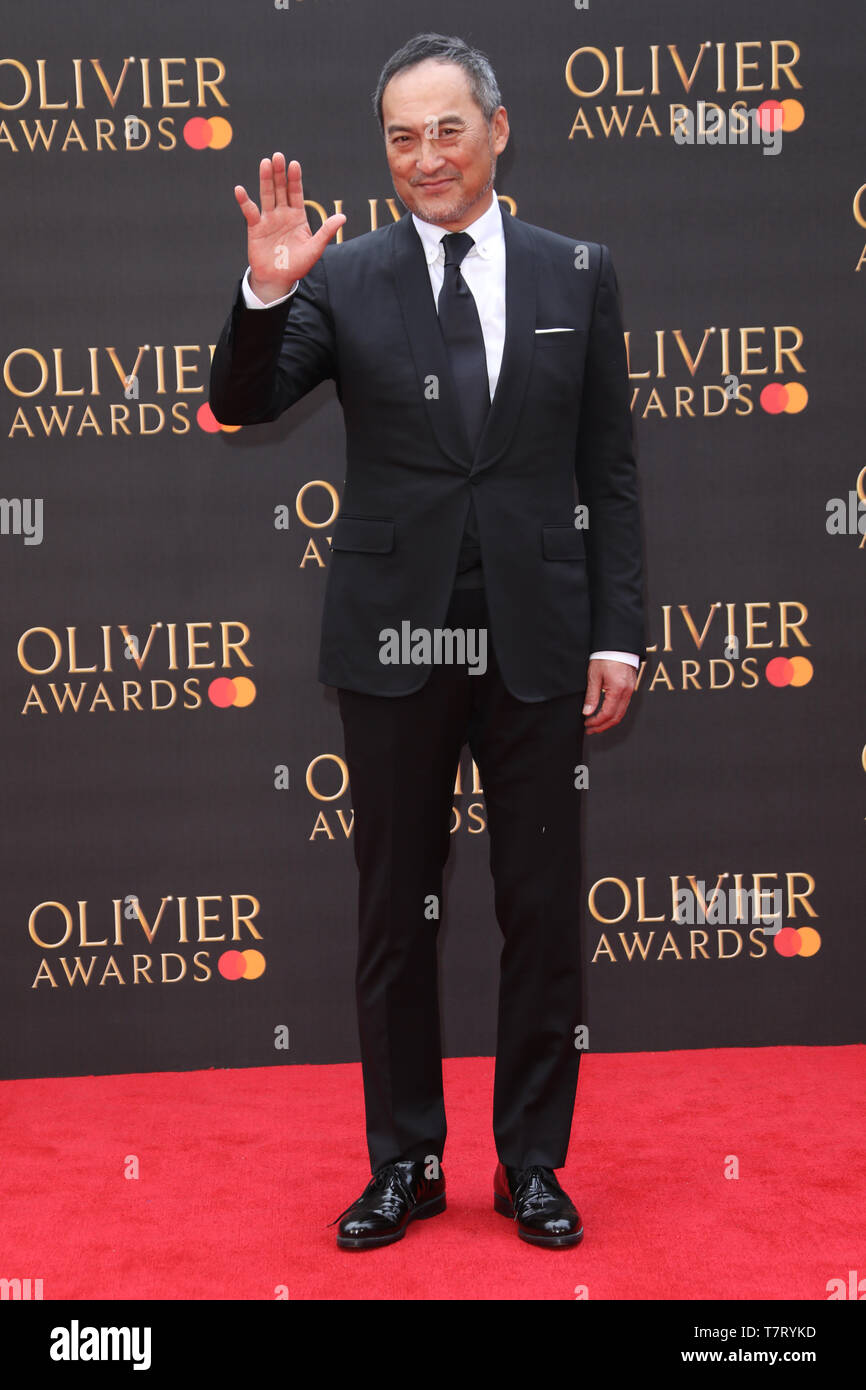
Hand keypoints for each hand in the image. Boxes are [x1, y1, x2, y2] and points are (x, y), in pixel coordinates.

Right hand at [233, 153, 345, 301]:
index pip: (296, 193)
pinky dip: (244, 201)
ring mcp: (268, 219)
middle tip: (278, 156)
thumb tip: (343, 217)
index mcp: (297, 216)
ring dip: (265, 179)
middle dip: (279, 173)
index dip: (295, 179)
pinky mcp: (255, 227)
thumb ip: (326, 231)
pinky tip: (240, 190)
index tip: (294, 164)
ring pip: (267, 195)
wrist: (278, 279)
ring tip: (265, 163)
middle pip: (280, 189)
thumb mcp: (315, 248)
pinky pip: (250, 211)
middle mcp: (282, 213)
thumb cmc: (297, 265)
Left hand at [582, 658, 635, 733]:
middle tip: (590, 730)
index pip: (607, 714)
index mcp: (617, 690)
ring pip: (621, 713)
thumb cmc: (605, 656)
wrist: (618, 644)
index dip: (596, 722)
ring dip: (608, 721)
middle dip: (602, 726)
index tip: (587, 724)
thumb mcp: (594, 676)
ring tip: (596, 724)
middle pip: (616, 718)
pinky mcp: (630, 688)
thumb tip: (587, 712)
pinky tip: (605, 714)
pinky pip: (624, 706)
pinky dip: (614, 713)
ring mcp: (630, 690)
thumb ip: (591, 696)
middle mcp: (627, 692)